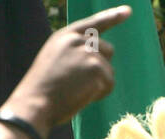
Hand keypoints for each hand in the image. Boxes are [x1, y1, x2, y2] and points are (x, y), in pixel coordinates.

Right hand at [2, 5, 130, 138]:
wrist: (35, 102)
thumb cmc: (44, 88)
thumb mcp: (56, 60)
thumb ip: (75, 52)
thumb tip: (101, 57)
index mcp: (65, 36)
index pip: (93, 23)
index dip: (113, 17)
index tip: (128, 11)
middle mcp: (77, 39)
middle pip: (108, 50)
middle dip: (100, 67)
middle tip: (77, 81)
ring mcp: (88, 52)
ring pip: (109, 70)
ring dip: (99, 83)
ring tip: (76, 88)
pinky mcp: (97, 68)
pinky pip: (109, 84)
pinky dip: (100, 93)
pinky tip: (82, 94)